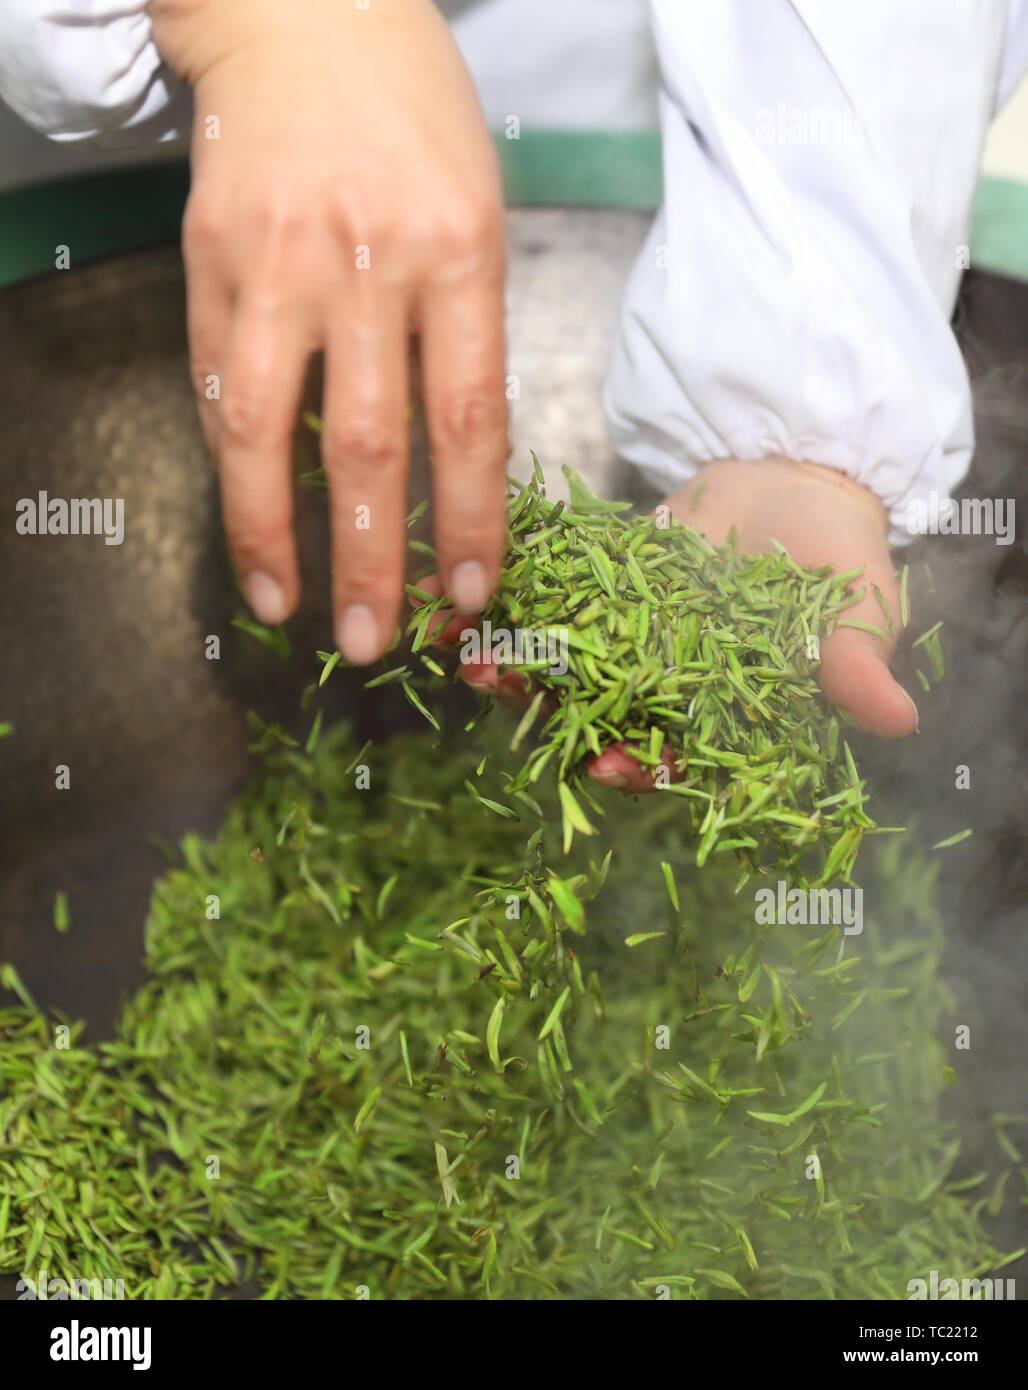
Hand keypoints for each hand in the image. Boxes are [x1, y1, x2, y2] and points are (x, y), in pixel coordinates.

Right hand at [151, 0, 508, 662]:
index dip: (471, 524)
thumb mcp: (476, 217)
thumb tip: (453, 473)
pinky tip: (252, 523)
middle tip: (373, 642)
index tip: (471, 596)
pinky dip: (235, 466)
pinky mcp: (209, 261)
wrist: (306, 15)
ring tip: (284, 608)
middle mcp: (368, 264)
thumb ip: (462, 338)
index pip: (471, 422)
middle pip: (373, 445)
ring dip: (275, 535)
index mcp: (459, 254)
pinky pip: (219, 386)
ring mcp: (279, 263)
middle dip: (375, 559)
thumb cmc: (413, 122)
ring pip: (270, 429)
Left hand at [420, 457, 918, 793]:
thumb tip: (899, 718)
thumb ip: (857, 662)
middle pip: (592, 716)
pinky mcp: (592, 588)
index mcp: (715, 713)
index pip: (673, 756)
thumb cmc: (837, 556)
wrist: (797, 480)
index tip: (605, 766)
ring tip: (465, 646)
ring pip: (554, 664)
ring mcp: (618, 638)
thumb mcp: (856, 608)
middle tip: (497, 686)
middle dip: (542, 710)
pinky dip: (501, 594)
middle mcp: (656, 687)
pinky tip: (453, 589)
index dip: (640, 767)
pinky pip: (541, 597)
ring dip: (508, 659)